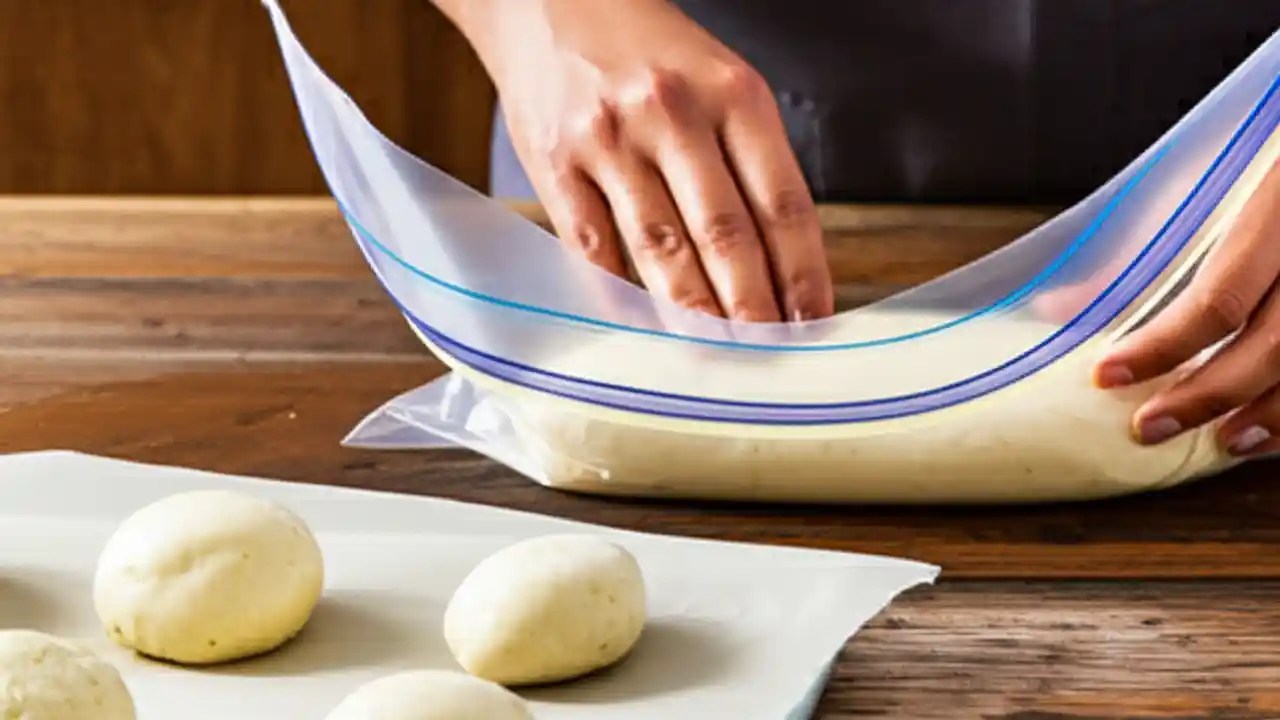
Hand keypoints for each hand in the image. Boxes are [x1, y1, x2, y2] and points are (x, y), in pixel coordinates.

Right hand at [456, 0, 832, 321]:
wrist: (549, 2)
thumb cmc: (648, 53)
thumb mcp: (719, 83)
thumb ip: (748, 164)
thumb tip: (779, 267)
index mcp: (732, 93)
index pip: (782, 203)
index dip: (804, 274)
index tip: (814, 323)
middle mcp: (671, 114)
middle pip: (725, 235)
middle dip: (753, 310)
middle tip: (770, 359)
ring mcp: (609, 141)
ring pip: (660, 251)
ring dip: (694, 318)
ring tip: (718, 358)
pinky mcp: (555, 165)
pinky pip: (595, 251)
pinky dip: (625, 298)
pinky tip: (648, 330)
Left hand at [1093, 159, 1279, 455]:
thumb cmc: (1267, 142)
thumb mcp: (1208, 170)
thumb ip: (1141, 239)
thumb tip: (1063, 308)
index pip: (1222, 294)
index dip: (1163, 346)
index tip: (1110, 374)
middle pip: (1277, 344)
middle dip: (1210, 395)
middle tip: (1151, 427)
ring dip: (1276, 414)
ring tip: (1225, 440)